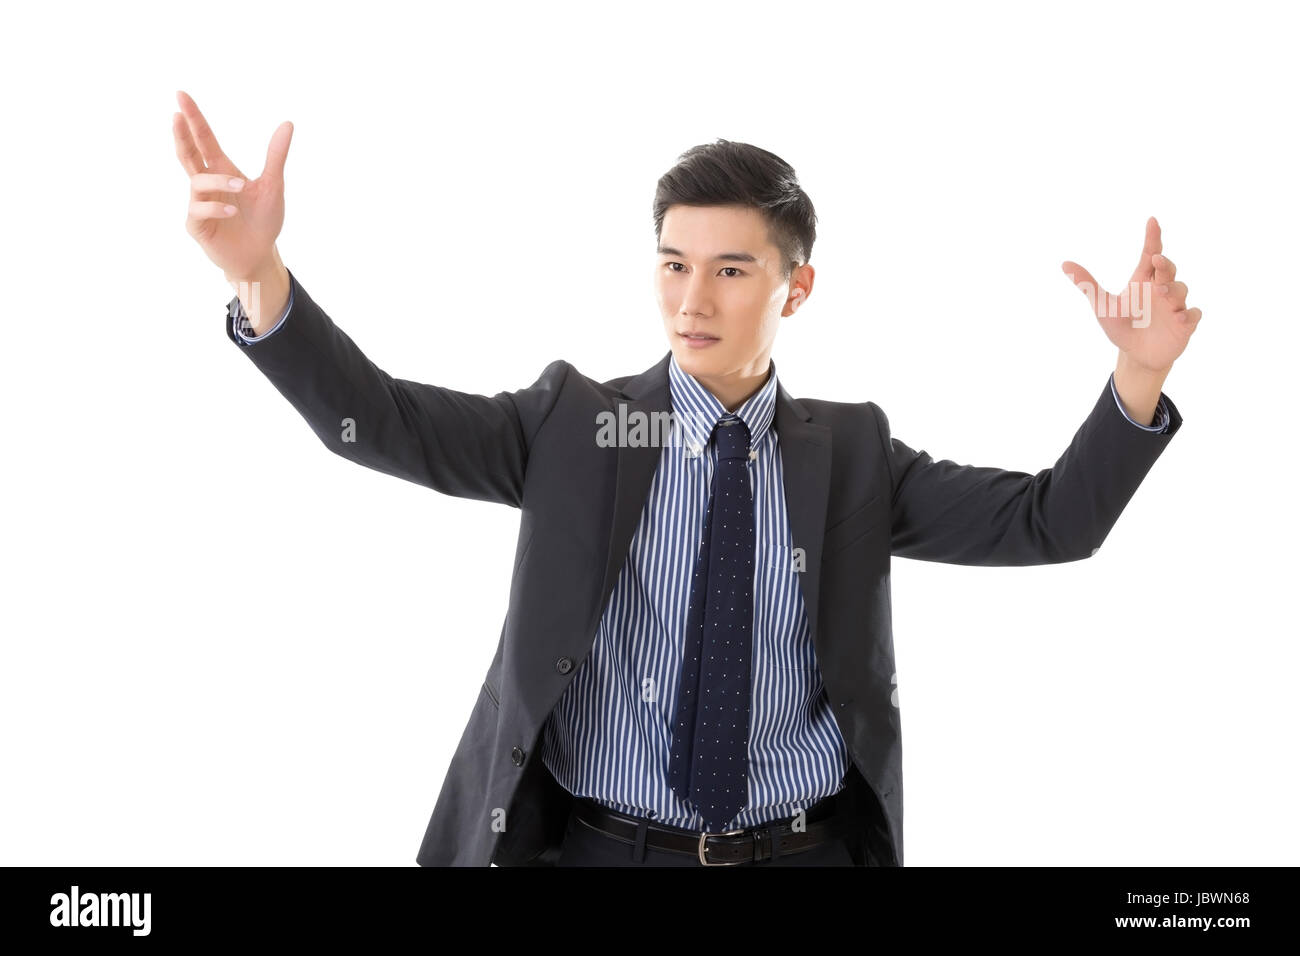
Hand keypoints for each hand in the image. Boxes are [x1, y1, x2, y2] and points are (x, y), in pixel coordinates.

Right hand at [173, 90, 292, 280]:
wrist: (260, 254)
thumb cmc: (263, 220)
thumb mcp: (273, 185)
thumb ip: (276, 155)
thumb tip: (287, 123)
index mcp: (222, 169)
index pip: (204, 139)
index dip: (194, 118)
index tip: (181, 95)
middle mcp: (207, 184)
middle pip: (188, 153)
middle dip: (182, 134)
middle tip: (176, 114)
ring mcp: (199, 204)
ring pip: (197, 182)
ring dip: (219, 182)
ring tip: (241, 187)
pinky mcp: (197, 225)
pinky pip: (199, 210)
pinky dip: (216, 208)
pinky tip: (232, 212)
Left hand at [1061, 217, 1201, 374]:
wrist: (1135, 355)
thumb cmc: (1121, 326)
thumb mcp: (1102, 306)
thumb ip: (1087, 284)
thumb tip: (1064, 263)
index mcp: (1143, 281)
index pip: (1150, 254)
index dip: (1152, 237)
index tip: (1151, 221)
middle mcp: (1161, 289)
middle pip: (1168, 269)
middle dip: (1164, 264)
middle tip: (1156, 260)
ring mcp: (1175, 306)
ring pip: (1180, 290)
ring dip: (1173, 290)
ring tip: (1160, 291)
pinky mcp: (1184, 324)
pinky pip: (1193, 315)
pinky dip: (1189, 314)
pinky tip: (1180, 318)